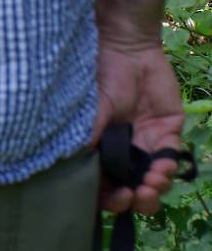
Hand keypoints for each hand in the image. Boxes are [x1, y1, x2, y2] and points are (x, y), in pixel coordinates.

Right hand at [93, 35, 186, 214]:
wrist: (128, 50)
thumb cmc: (101, 77)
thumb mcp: (89, 111)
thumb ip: (88, 140)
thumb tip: (80, 173)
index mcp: (100, 149)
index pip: (105, 184)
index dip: (111, 198)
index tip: (118, 198)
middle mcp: (124, 150)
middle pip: (134, 189)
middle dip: (139, 200)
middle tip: (138, 195)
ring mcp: (147, 143)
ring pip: (155, 179)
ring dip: (156, 187)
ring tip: (153, 180)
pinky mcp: (168, 132)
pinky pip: (172, 158)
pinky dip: (169, 166)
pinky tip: (163, 165)